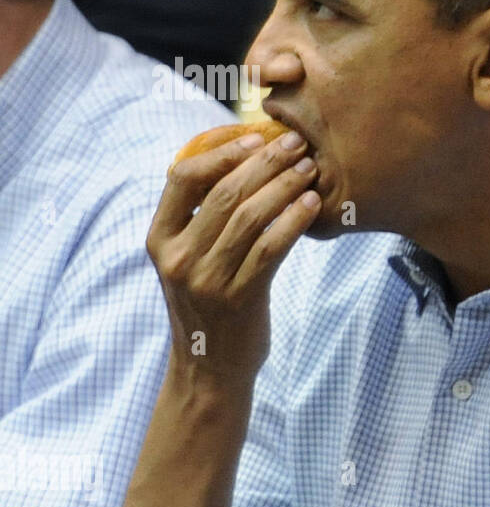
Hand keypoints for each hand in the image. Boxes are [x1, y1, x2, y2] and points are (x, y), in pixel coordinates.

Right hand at [146, 130, 319, 382]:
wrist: (210, 369)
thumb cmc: (207, 304)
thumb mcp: (189, 260)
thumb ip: (201, 219)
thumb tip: (240, 160)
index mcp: (160, 239)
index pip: (182, 177)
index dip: (221, 151)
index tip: (254, 136)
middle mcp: (178, 257)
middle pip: (224, 192)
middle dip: (265, 161)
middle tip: (298, 143)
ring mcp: (207, 279)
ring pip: (251, 216)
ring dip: (285, 186)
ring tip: (311, 169)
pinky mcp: (240, 297)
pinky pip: (272, 247)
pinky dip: (294, 220)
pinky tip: (312, 204)